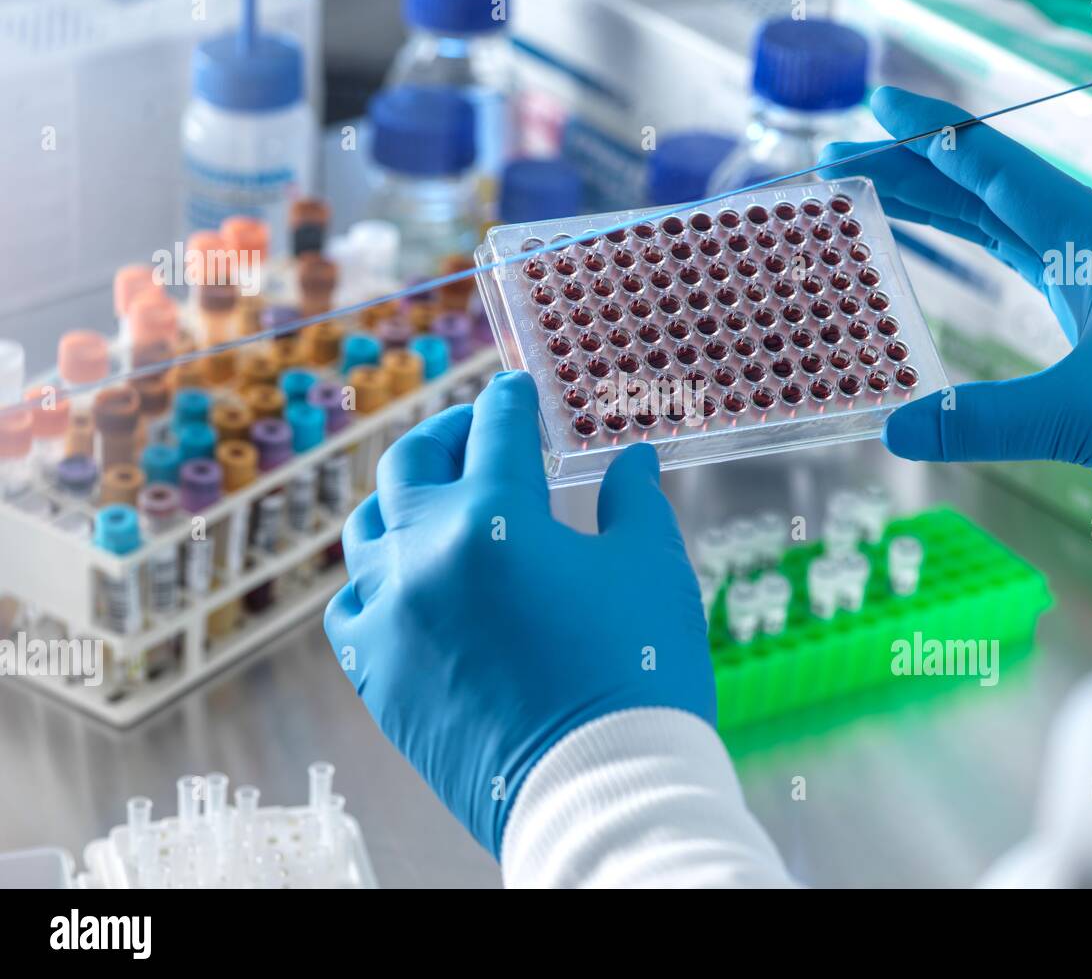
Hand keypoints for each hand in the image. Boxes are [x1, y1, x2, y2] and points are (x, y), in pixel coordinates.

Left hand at [323, 371, 714, 855]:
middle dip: (448, 433)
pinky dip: (376, 580)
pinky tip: (406, 582)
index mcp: (493, 520)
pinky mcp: (377, 673)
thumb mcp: (651, 570)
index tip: (520, 392)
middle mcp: (423, 557)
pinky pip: (351, 606)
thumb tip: (630, 460)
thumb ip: (634, 500)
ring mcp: (389, 616)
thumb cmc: (634, 674)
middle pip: (411, 462)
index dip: (512, 400)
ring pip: (367, 529)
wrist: (596, 790)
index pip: (495, 430)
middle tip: (477, 431)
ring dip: (403, 500)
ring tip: (437, 500)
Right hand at [820, 87, 1091, 516]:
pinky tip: (941, 240)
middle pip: (988, 187)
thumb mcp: (1086, 417)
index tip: (877, 103)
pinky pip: (1019, 255)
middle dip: (912, 168)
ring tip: (870, 191)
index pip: (999, 169)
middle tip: (840, 155)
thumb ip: (985, 421)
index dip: (933, 136)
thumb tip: (893, 431)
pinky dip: (971, 242)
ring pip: (1000, 219)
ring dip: (935, 203)